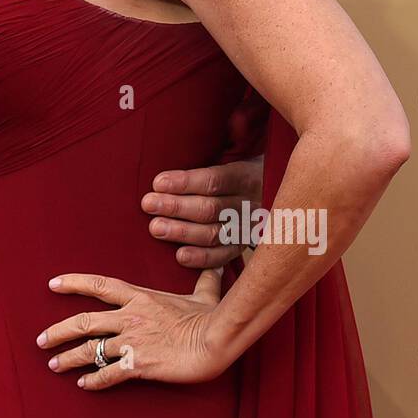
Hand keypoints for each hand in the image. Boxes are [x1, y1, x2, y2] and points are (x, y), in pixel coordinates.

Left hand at [38, 270, 229, 387]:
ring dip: (68, 358)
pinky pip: (108, 374)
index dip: (73, 284)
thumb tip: (217, 265)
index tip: (52, 284)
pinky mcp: (138, 364)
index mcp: (140, 297)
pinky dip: (93, 380)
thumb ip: (205, 280)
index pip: (99, 286)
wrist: (216, 339)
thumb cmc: (211, 317)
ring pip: (90, 349)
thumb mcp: (205, 294)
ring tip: (54, 365)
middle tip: (41, 340)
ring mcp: (132, 340)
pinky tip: (84, 385)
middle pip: (83, 321)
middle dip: (58, 331)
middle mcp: (129, 317)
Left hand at [141, 156, 263, 267]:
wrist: (270, 195)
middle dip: (176, 207)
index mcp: (246, 176)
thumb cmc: (234, 175)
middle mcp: (250, 204)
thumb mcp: (231, 159)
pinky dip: (201, 258)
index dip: (185, 182)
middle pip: (211, 208)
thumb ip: (204, 162)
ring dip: (182, 232)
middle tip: (148, 205)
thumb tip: (163, 172)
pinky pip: (223, 256)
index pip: (214, 180)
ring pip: (215, 233)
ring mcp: (249, 228)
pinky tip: (179, 256)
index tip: (157, 183)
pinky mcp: (244, 247)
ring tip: (156, 228)